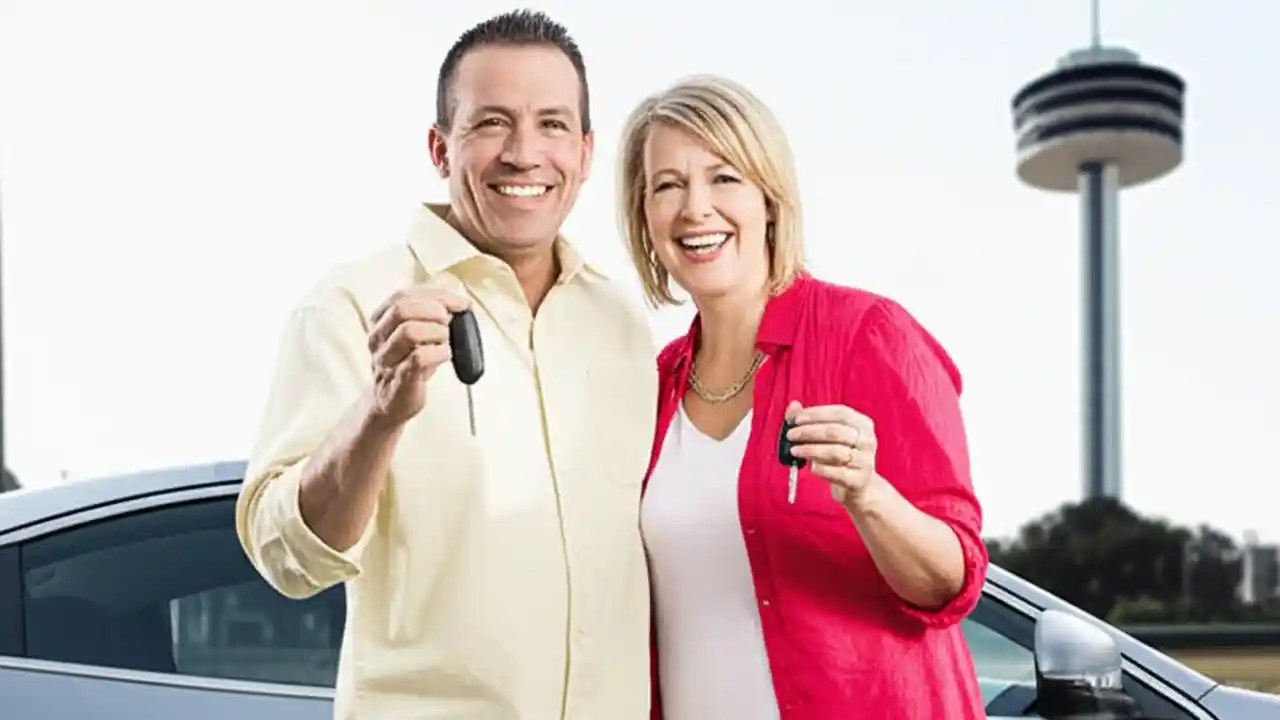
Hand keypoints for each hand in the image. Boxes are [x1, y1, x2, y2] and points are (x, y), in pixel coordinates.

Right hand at [365, 286, 469, 427]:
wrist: (391, 404)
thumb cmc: (407, 364)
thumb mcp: (415, 334)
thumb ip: (430, 315)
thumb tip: (460, 302)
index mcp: (380, 321)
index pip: (403, 295)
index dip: (436, 295)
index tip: (460, 302)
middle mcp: (378, 338)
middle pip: (401, 309)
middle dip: (433, 310)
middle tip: (449, 321)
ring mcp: (386, 359)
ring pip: (408, 332)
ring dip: (436, 332)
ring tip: (446, 340)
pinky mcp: (399, 380)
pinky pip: (419, 358)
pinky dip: (440, 352)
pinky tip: (445, 355)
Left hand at [784, 400, 879, 509]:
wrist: (857, 484)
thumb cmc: (839, 454)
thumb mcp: (827, 435)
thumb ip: (809, 419)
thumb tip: (793, 406)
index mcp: (862, 423)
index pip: (840, 413)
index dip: (816, 414)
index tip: (795, 419)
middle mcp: (867, 440)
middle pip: (836, 431)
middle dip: (809, 432)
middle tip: (790, 435)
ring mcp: (865, 461)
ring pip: (836, 452)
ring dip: (811, 450)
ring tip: (795, 451)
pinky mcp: (859, 480)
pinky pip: (837, 473)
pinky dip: (820, 468)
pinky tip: (811, 467)